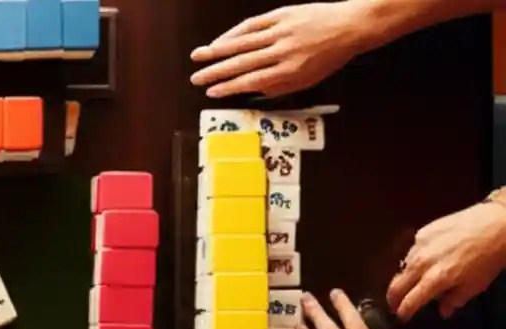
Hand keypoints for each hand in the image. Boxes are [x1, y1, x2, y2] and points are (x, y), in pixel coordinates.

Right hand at [190, 3, 368, 97]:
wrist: (351, 26)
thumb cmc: (330, 55)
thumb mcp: (308, 80)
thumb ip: (279, 87)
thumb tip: (253, 90)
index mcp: (290, 71)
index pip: (252, 81)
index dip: (229, 87)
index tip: (212, 92)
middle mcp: (283, 51)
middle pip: (242, 63)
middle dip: (216, 72)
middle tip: (196, 79)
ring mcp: (281, 31)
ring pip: (243, 42)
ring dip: (217, 50)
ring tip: (198, 57)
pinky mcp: (281, 15)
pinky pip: (252, 24)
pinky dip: (234, 33)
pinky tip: (220, 39)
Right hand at [386, 202, 505, 320]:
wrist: (496, 226)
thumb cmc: (489, 259)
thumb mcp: (475, 285)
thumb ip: (455, 300)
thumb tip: (442, 312)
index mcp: (435, 279)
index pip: (410, 301)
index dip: (404, 312)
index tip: (402, 317)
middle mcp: (421, 263)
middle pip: (397, 285)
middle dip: (393, 298)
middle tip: (395, 304)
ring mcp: (419, 245)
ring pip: (402, 267)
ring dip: (404, 278)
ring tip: (410, 282)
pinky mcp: (422, 232)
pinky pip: (411, 250)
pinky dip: (414, 259)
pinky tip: (424, 260)